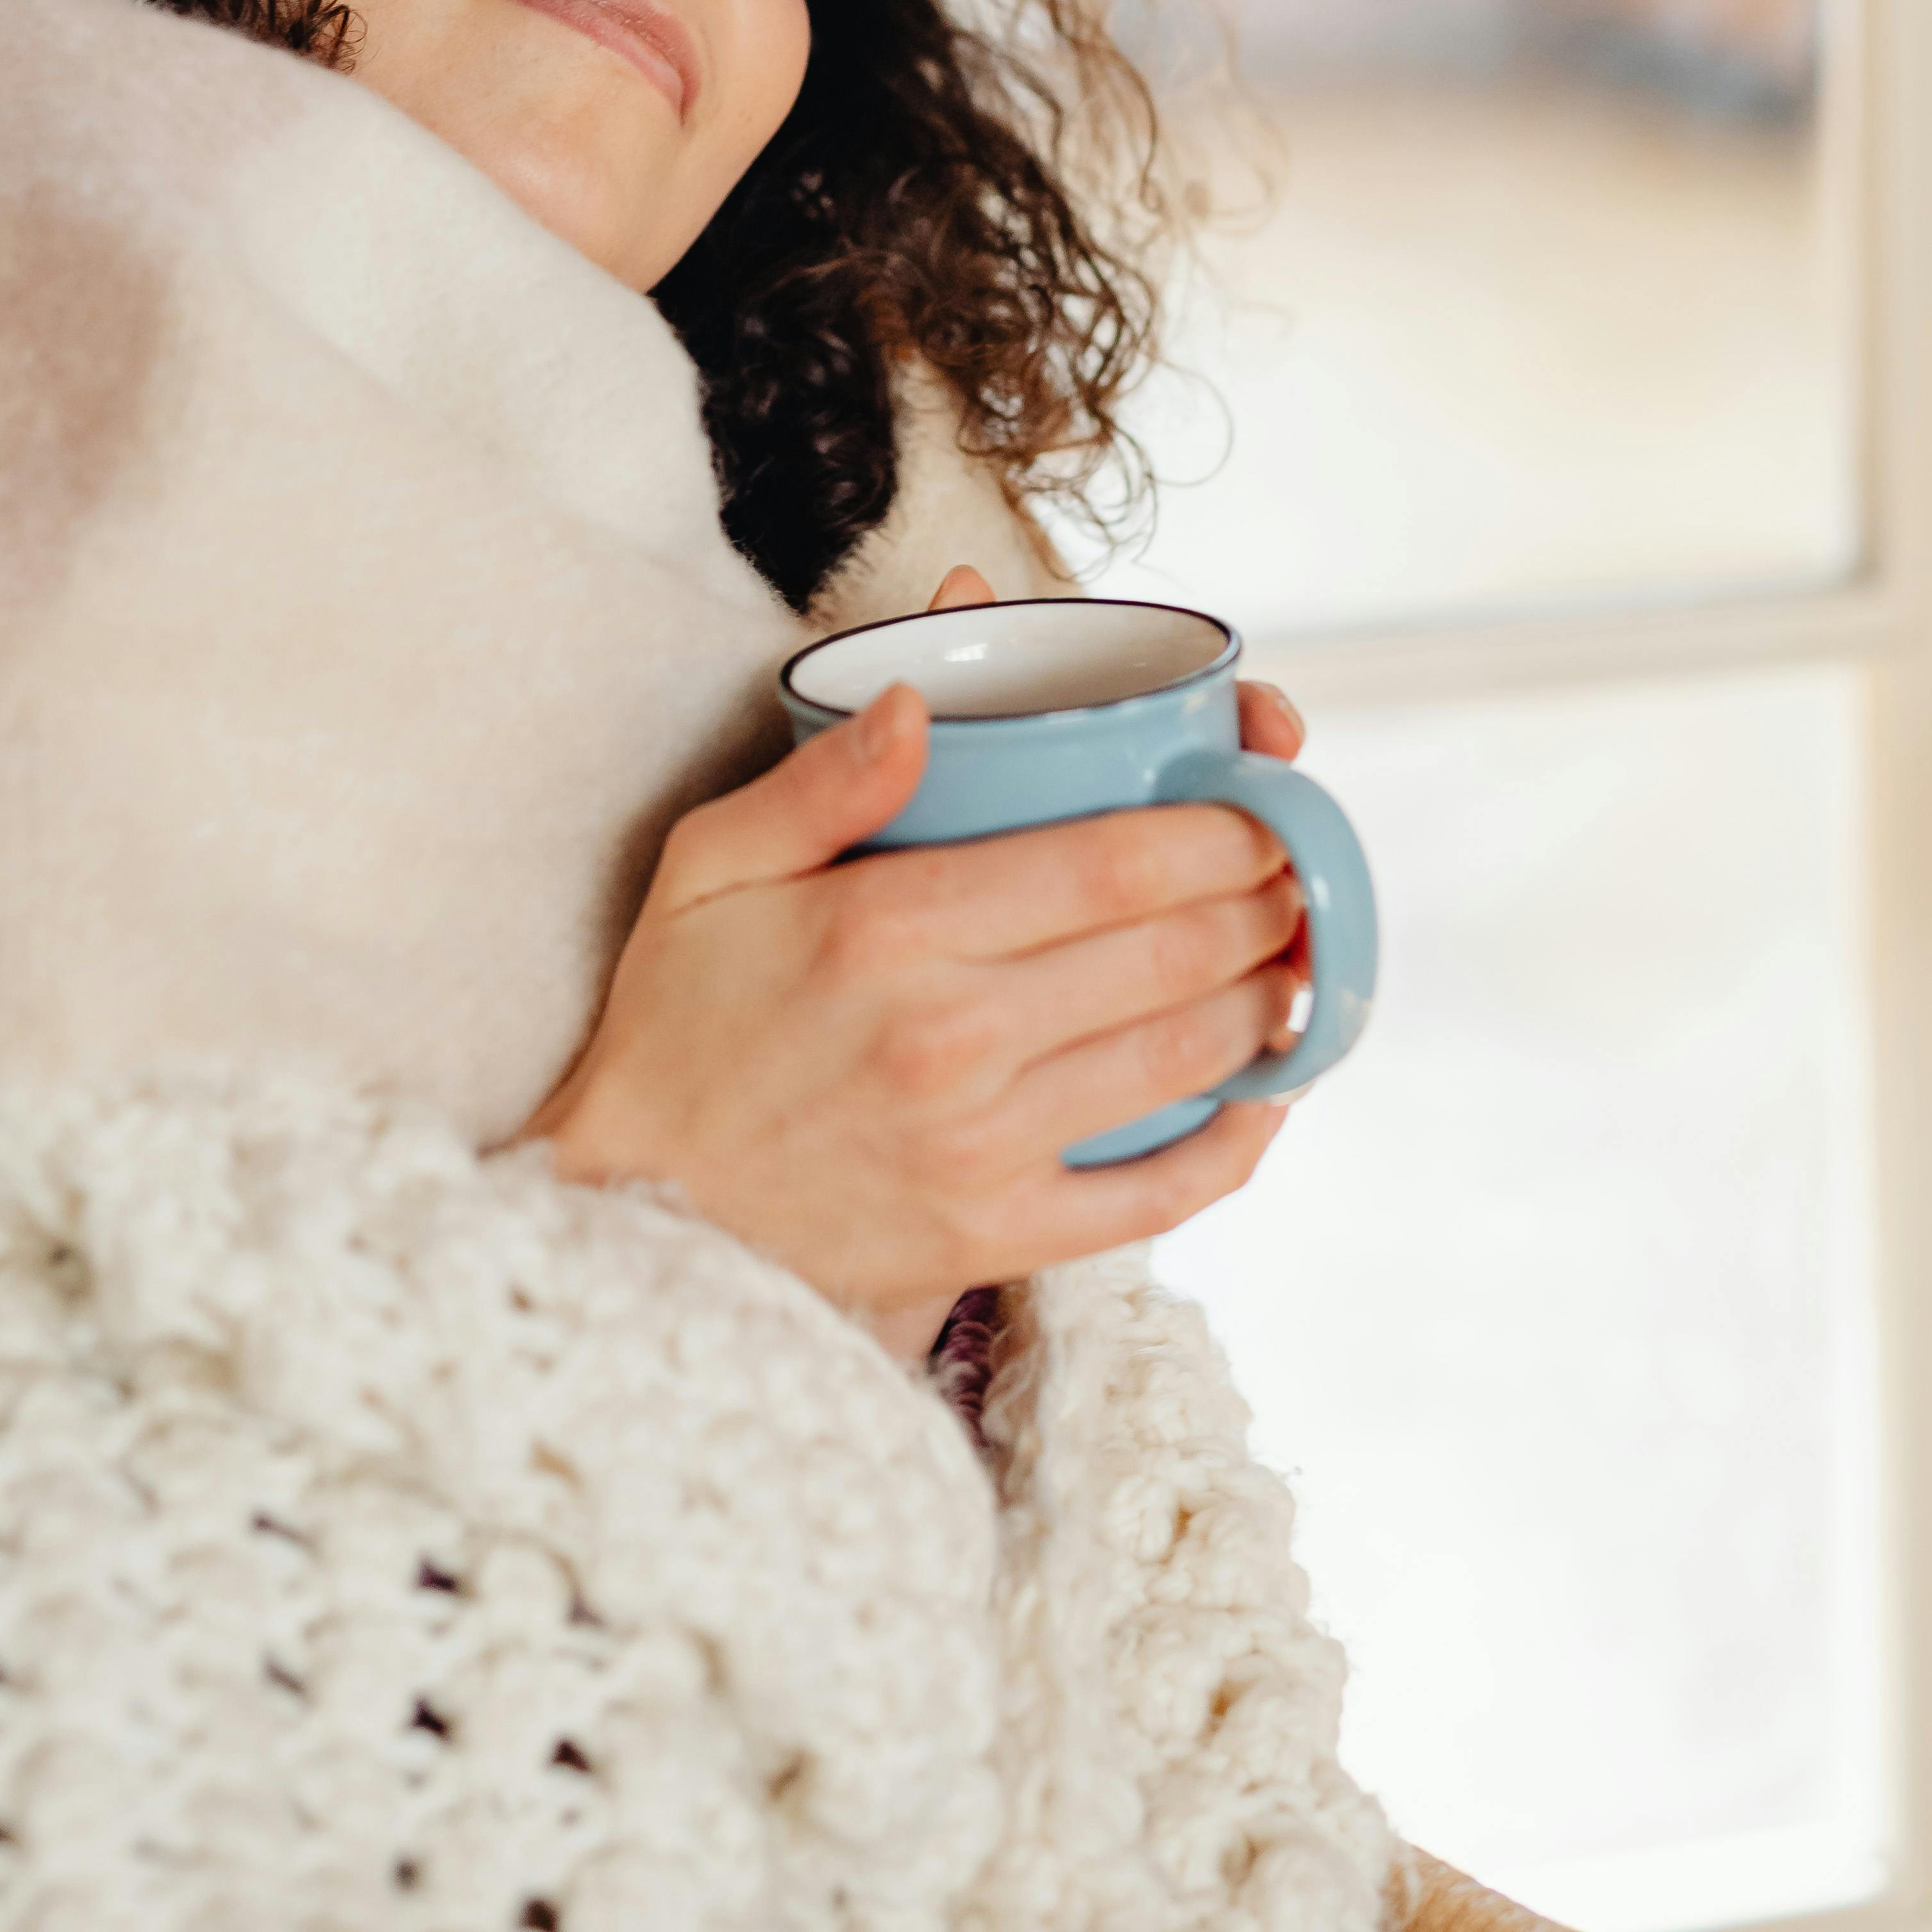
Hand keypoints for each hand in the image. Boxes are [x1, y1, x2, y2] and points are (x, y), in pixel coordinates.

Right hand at [523, 568, 1308, 1349]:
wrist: (633, 1208)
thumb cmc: (683, 1019)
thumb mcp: (711, 865)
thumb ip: (823, 777)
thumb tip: (922, 696)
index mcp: (891, 926)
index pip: (1111, 862)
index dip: (1217, 828)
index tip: (1264, 800)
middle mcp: (951, 1037)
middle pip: (1169, 953)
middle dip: (1263, 900)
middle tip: (1298, 868)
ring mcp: (978, 1146)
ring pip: (1180, 1061)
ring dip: (1267, 1001)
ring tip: (1296, 957)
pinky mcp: (992, 1234)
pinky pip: (1150, 1198)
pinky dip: (1231, 1148)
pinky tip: (1266, 1098)